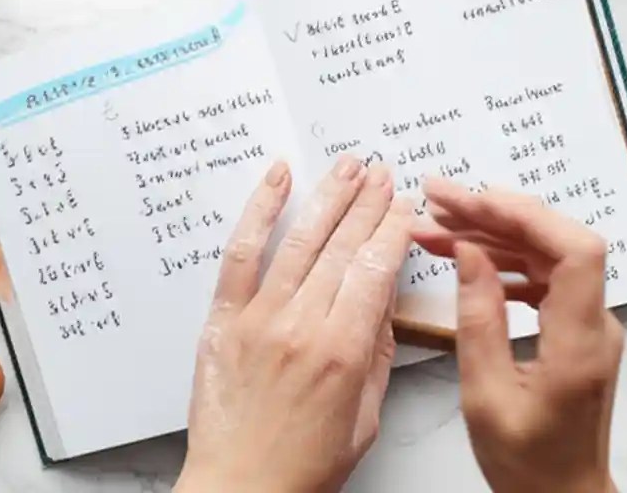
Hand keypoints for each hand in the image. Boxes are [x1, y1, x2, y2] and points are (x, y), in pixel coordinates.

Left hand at [176, 157, 413, 492]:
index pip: (374, 270)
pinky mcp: (222, 320)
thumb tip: (382, 302)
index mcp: (342, 352)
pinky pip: (240, 255)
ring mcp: (257, 319)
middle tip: (382, 172)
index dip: (391, 230)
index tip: (404, 205)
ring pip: (299, 242)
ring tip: (347, 166)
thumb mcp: (364, 417)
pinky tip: (277, 179)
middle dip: (367, 203)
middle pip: (341, 248)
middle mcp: (300, 326)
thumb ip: (378, 355)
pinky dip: (259, 212)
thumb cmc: (303, 466)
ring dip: (328, 197)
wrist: (240, 489)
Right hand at [412, 178, 622, 492]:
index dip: (525, 216)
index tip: (472, 202)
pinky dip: (502, 260)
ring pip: (545, 254)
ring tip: (436, 225)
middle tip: (438, 198)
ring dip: (492, 234)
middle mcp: (595, 325)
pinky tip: (465, 257)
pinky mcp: (574, 329)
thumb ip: (479, 321)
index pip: (576, 252)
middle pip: (556, 241)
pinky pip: (541, 277)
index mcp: (580, 344)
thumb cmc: (528, 465)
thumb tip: (470, 253)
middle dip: (496, 213)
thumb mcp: (485, 397)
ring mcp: (588, 324)